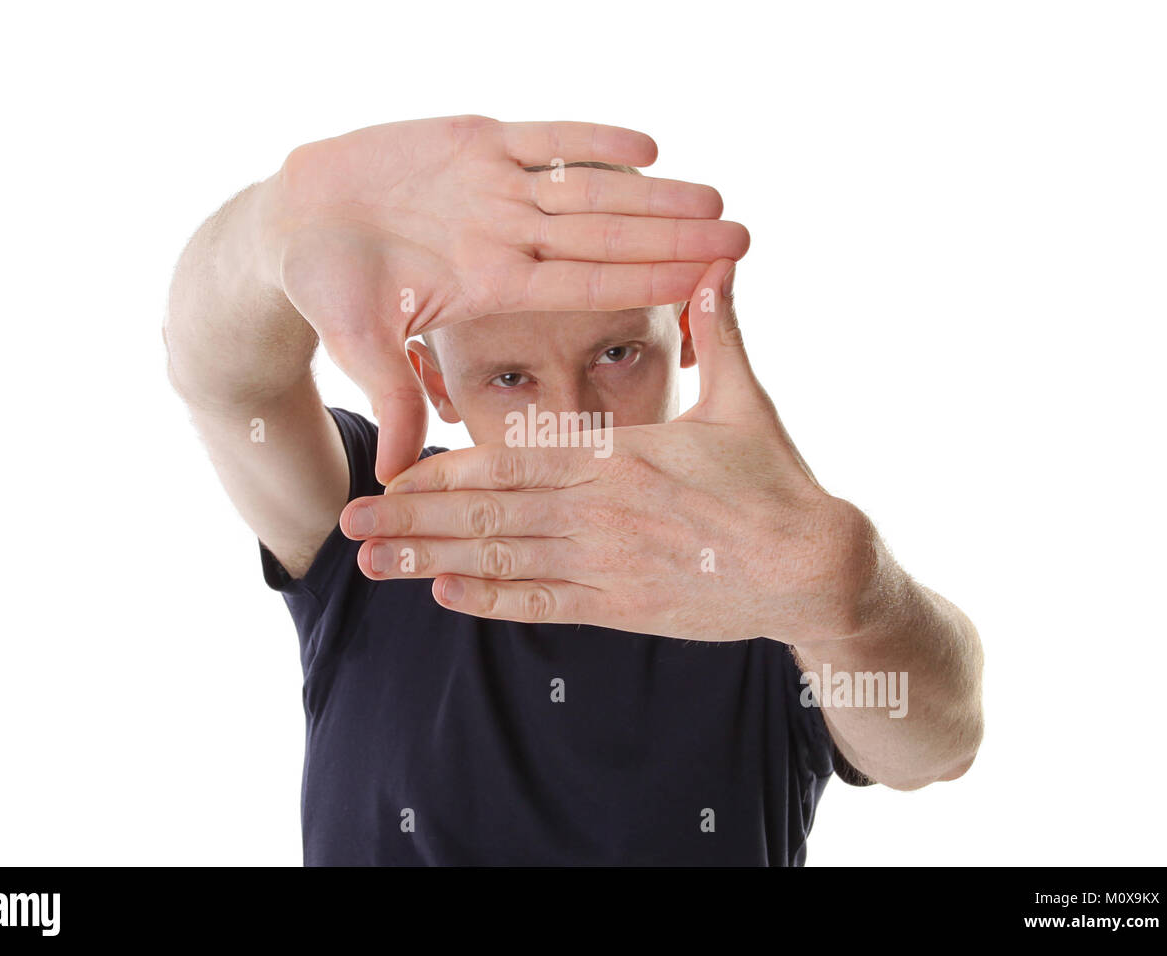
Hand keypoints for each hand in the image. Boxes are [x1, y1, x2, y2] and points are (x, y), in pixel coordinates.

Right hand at [256, 115, 749, 481]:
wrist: (297, 226)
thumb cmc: (328, 290)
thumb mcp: (364, 346)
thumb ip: (395, 398)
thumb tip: (396, 479)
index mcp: (496, 285)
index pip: (587, 286)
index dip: (646, 282)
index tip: (706, 287)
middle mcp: (509, 237)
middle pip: (607, 237)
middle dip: (672, 238)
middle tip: (742, 237)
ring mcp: (498, 188)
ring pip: (590, 190)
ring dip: (650, 194)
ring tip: (713, 198)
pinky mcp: (476, 141)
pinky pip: (546, 140)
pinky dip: (591, 142)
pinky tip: (647, 146)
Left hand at [339, 259, 875, 642]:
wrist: (814, 568)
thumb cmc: (777, 482)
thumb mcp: (747, 401)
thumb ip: (721, 332)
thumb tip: (717, 263)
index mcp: (620, 457)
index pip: (514, 460)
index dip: (445, 467)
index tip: (394, 467)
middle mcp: (600, 513)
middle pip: (489, 513)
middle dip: (415, 518)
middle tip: (353, 520)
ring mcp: (607, 566)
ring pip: (504, 562)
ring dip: (433, 562)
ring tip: (374, 563)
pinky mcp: (623, 609)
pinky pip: (544, 604)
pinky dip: (492, 599)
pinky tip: (445, 595)